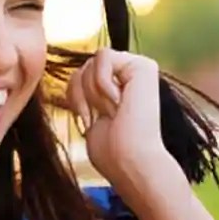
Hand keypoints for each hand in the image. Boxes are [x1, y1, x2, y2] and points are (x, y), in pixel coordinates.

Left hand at [65, 49, 181, 200]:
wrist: (131, 162)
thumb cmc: (111, 151)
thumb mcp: (89, 114)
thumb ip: (85, 90)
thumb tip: (74, 73)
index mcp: (118, 86)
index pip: (78, 76)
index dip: (76, 99)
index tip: (91, 122)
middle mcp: (130, 75)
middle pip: (82, 67)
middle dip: (82, 96)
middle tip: (104, 118)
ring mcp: (138, 69)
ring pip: (91, 62)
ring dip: (94, 93)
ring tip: (114, 112)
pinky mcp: (144, 66)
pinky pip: (103, 56)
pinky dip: (102, 82)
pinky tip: (119, 103)